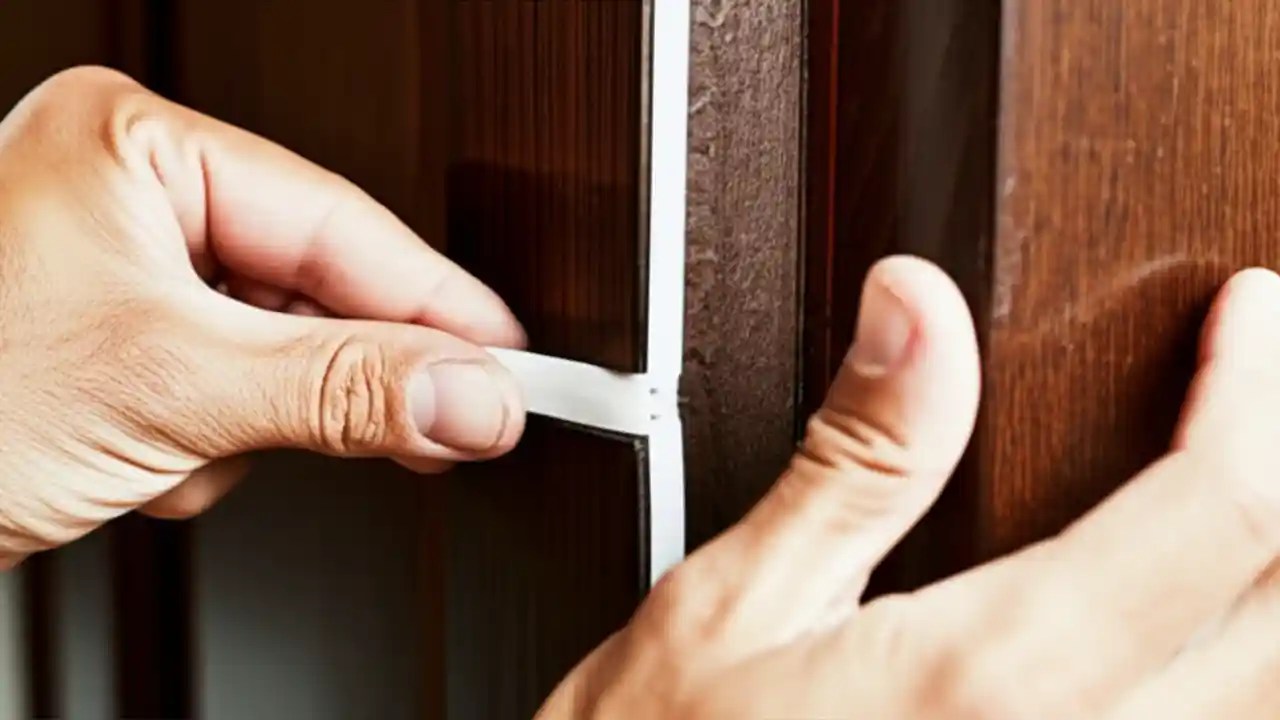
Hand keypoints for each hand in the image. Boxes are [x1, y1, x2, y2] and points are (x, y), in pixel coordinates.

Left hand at [0, 67, 526, 566]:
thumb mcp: (170, 390)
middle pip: (312, 289)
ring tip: (181, 452)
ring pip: (274, 352)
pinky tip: (147, 462)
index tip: (512, 362)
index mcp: (133, 146)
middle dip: (332, 375)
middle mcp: (129, 197)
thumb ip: (341, 389)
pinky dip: (209, 443)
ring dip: (249, 423)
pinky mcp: (118, 347)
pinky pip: (228, 391)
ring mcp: (122, 275)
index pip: (338, 223)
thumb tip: (471, 393)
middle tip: (441, 424)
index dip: (437, 302)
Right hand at [541, 256, 1279, 717]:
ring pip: (1273, 694)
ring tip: (1254, 484)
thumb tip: (917, 313)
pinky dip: (1245, 671)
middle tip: (1265, 387)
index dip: (1259, 392)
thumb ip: (855, 459)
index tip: (1248, 322)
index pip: (1218, 512)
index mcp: (995, 681)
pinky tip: (1216, 627)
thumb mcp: (735, 604)